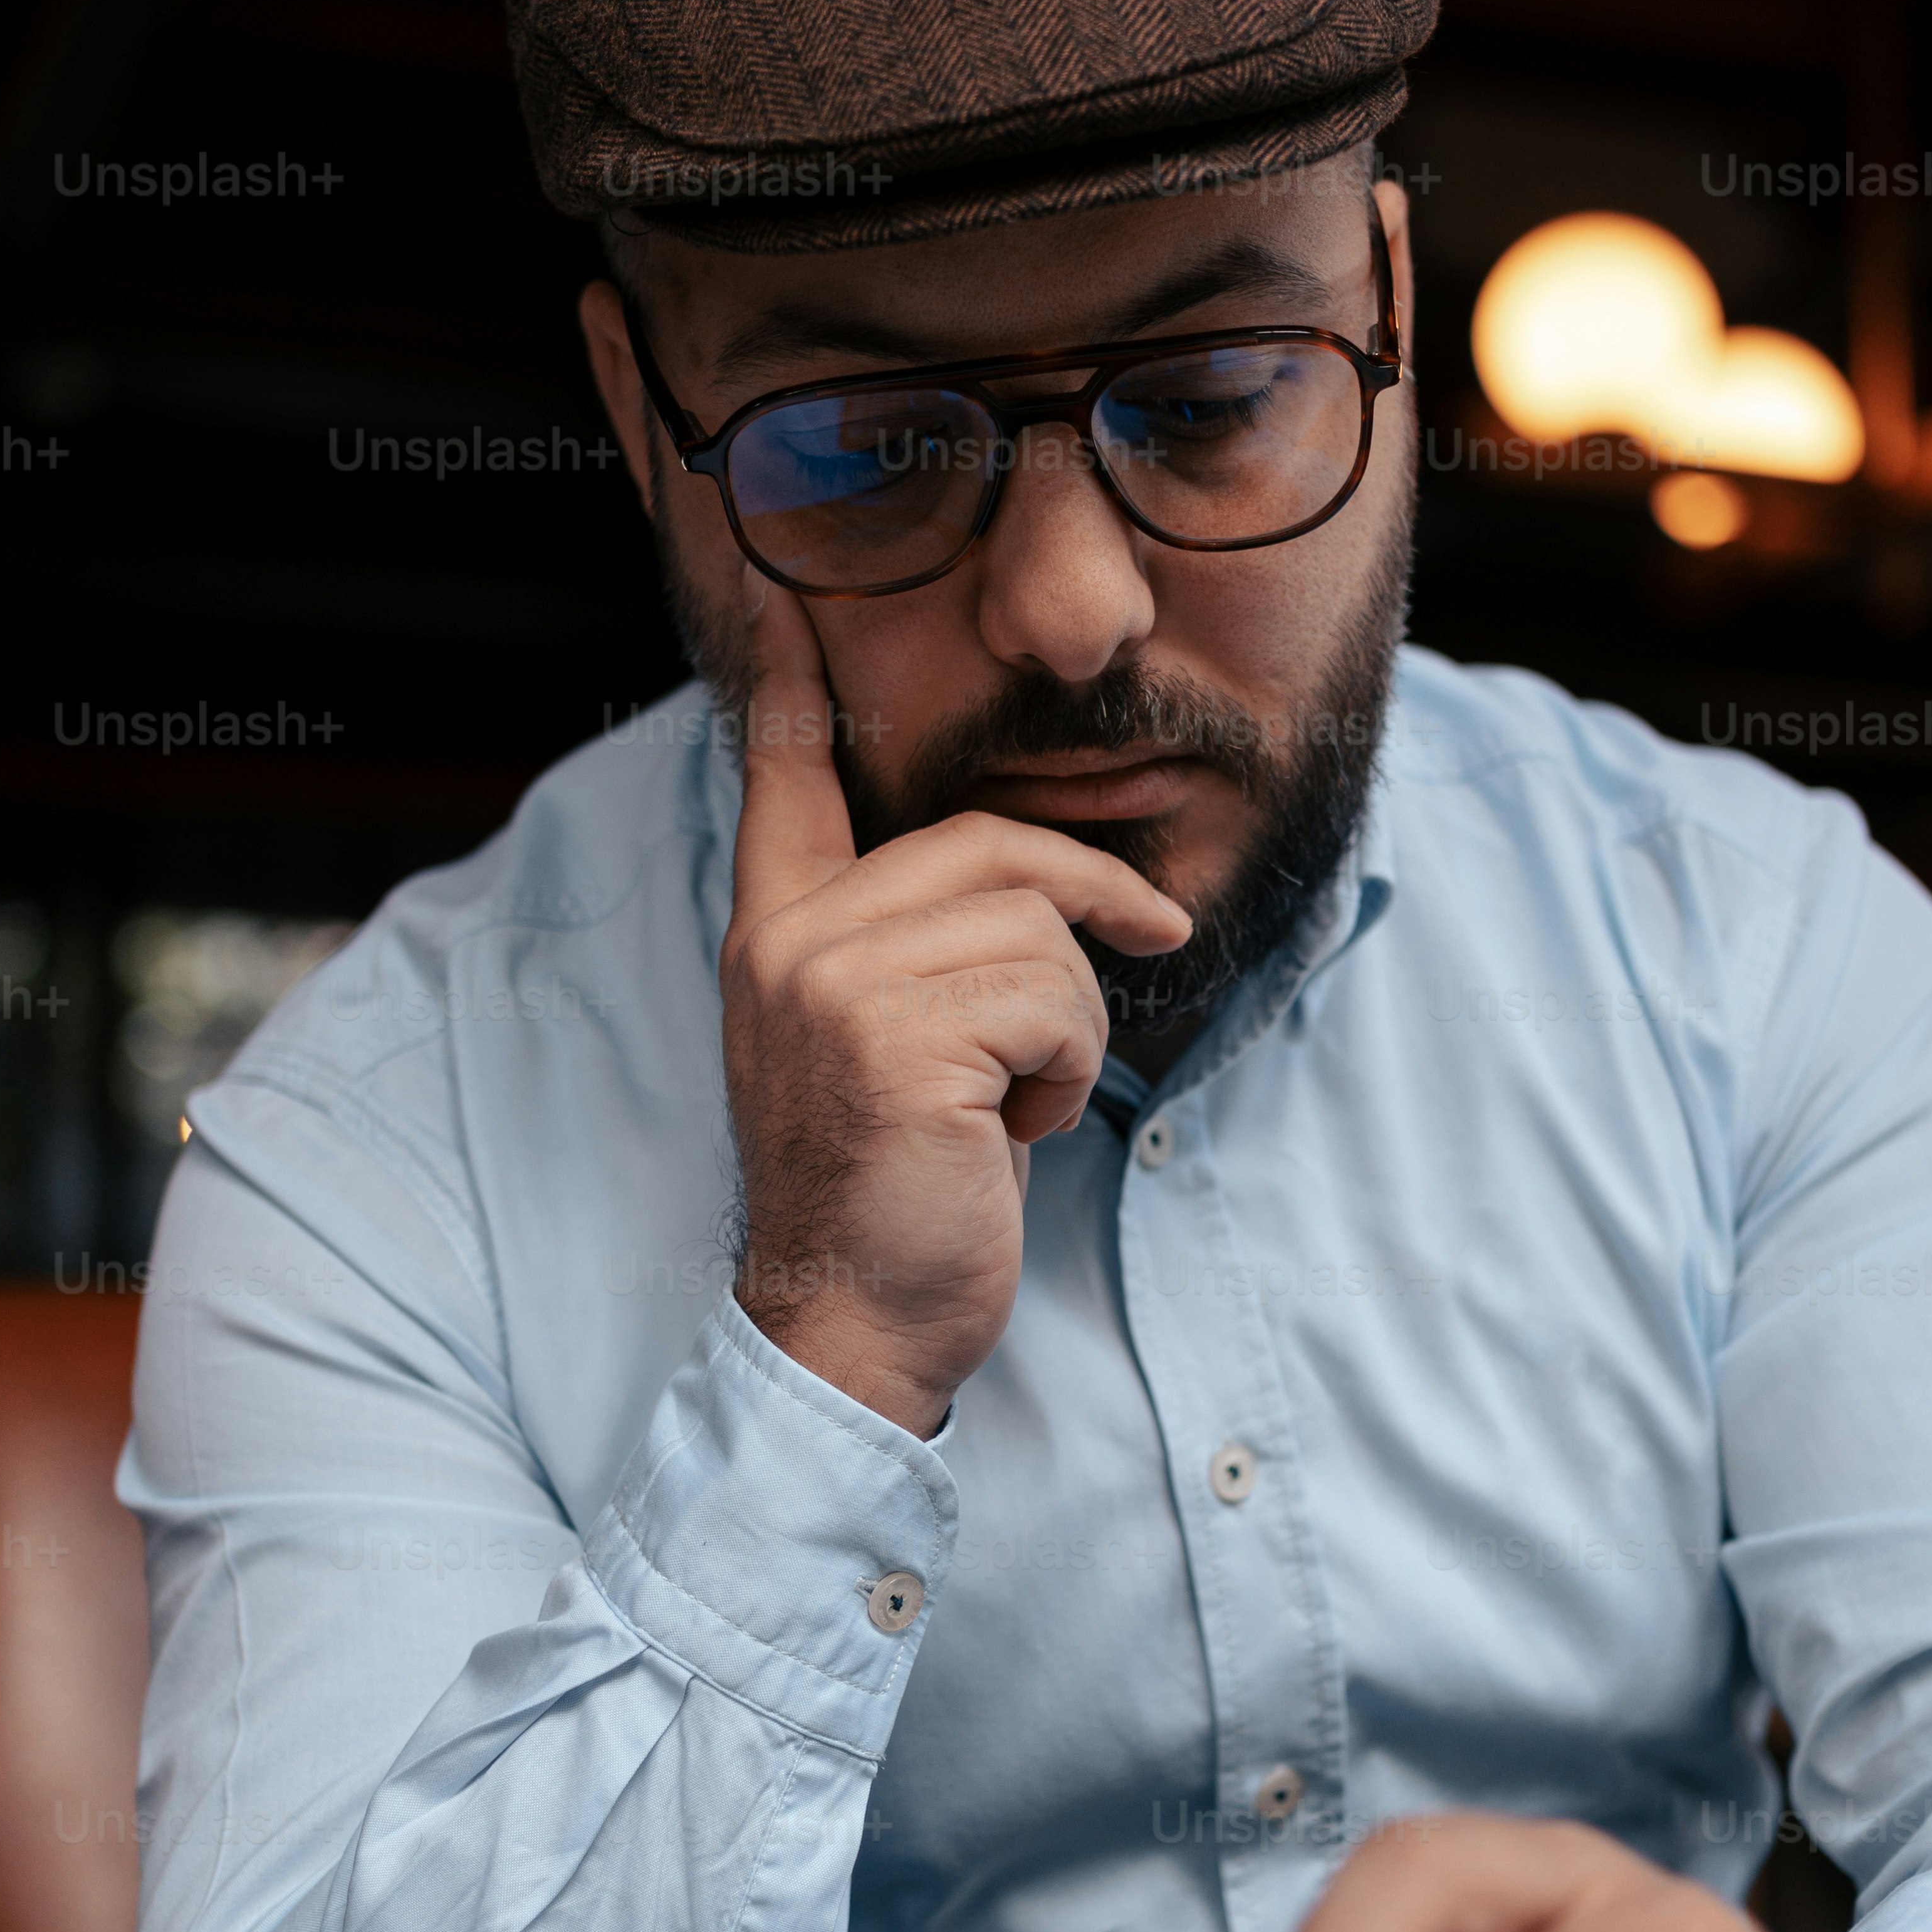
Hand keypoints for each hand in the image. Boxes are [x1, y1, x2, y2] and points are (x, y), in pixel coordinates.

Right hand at [719, 572, 1190, 1434]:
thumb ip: (909, 951)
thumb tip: (1025, 883)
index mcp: (777, 934)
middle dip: (1088, 902)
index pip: (783, 783)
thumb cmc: (898, 1193)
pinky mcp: (900, 1041)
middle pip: (988, 847)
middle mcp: (791, 943)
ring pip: (1038, 928)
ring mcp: (836, 986)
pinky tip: (1014, 1133)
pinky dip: (1070, 1071)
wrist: (854, 1325)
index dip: (786, 695)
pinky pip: (1054, 998)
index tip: (782, 606)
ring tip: (1018, 1099)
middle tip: (1154, 940)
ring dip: (1073, 1023)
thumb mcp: (887, 1048)